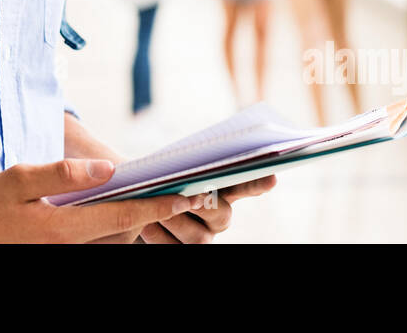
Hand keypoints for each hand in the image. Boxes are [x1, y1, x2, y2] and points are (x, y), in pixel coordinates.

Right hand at [0, 158, 201, 242]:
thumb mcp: (20, 178)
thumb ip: (64, 174)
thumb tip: (108, 169)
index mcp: (65, 227)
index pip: (125, 217)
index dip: (160, 207)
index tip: (188, 195)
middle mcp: (70, 245)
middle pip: (125, 229)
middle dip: (155, 211)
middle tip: (185, 190)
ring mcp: (63, 251)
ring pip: (112, 236)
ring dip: (135, 217)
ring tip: (160, 194)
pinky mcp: (56, 250)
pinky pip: (94, 238)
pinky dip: (113, 223)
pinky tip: (119, 204)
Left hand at [137, 175, 277, 243]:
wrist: (135, 200)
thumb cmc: (158, 178)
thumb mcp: (171, 168)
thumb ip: (186, 165)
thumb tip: (192, 157)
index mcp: (222, 191)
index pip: (246, 185)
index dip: (258, 184)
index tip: (271, 177)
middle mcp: (219, 217)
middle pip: (221, 215)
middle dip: (203, 205)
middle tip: (189, 194)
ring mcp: (203, 237)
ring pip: (198, 237)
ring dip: (175, 222)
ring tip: (156, 210)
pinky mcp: (182, 249)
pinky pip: (174, 248)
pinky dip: (159, 236)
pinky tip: (146, 224)